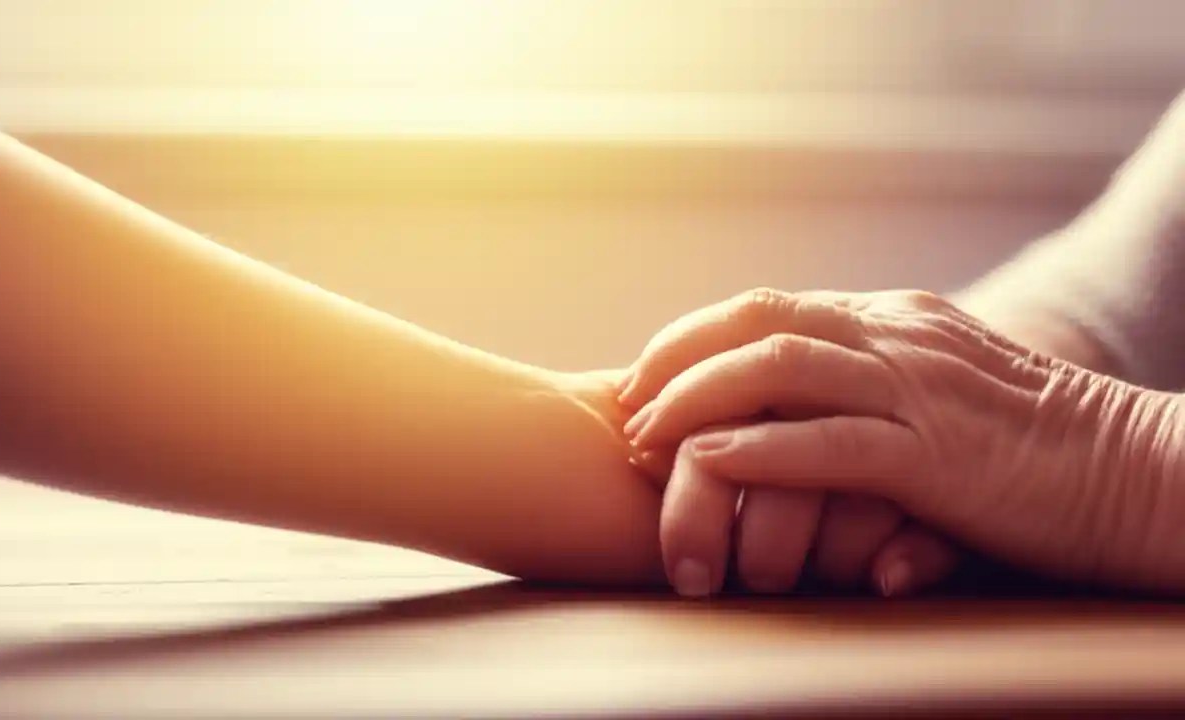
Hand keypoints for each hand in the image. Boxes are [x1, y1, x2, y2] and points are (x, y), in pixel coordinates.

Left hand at [623, 288, 1184, 592]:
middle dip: (677, 361)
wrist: (1133, 473)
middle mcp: (896, 339)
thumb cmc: (1027, 448)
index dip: (692, 338)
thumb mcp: (938, 390)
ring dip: (698, 403)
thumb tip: (789, 404)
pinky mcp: (939, 456)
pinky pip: (830, 443)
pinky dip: (759, 451)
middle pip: (758, 324)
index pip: (768, 307)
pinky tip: (709, 464)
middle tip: (627, 406)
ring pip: (780, 373)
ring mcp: (918, 391)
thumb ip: (868, 381)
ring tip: (648, 439)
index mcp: (892, 320)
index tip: (644, 375)